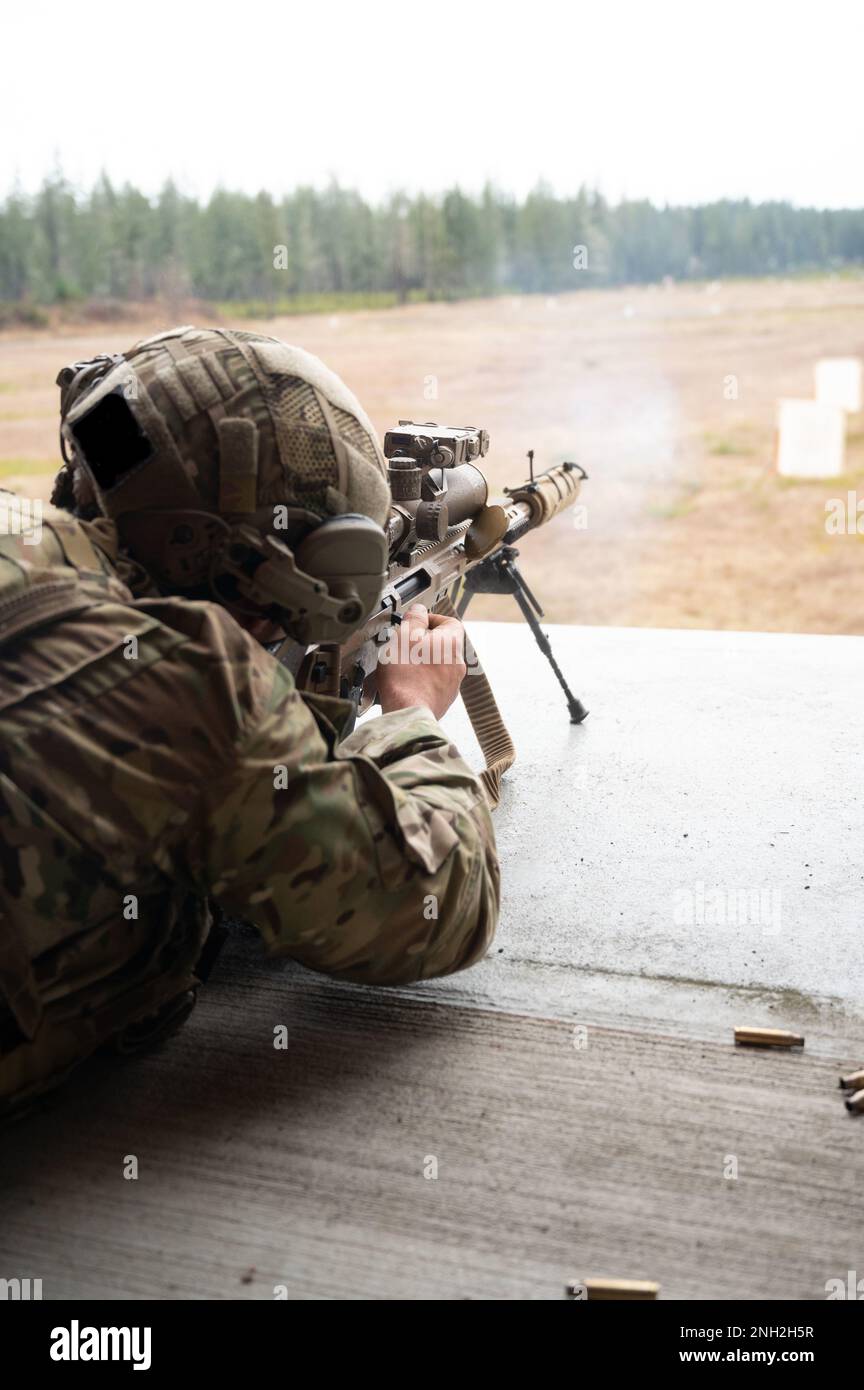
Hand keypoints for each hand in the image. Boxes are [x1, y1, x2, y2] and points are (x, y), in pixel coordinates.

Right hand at [376, 603, 466, 720]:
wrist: (408, 712)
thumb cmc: (406, 676)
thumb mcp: (404, 635)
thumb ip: (414, 618)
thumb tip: (418, 611)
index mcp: (452, 644)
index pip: (450, 621)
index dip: (433, 619)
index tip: (417, 623)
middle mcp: (457, 664)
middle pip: (443, 644)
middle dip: (423, 642)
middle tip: (404, 644)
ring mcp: (451, 684)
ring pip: (437, 665)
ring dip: (421, 661)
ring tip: (401, 665)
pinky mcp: (442, 700)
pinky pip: (432, 683)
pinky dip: (420, 680)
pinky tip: (404, 683)